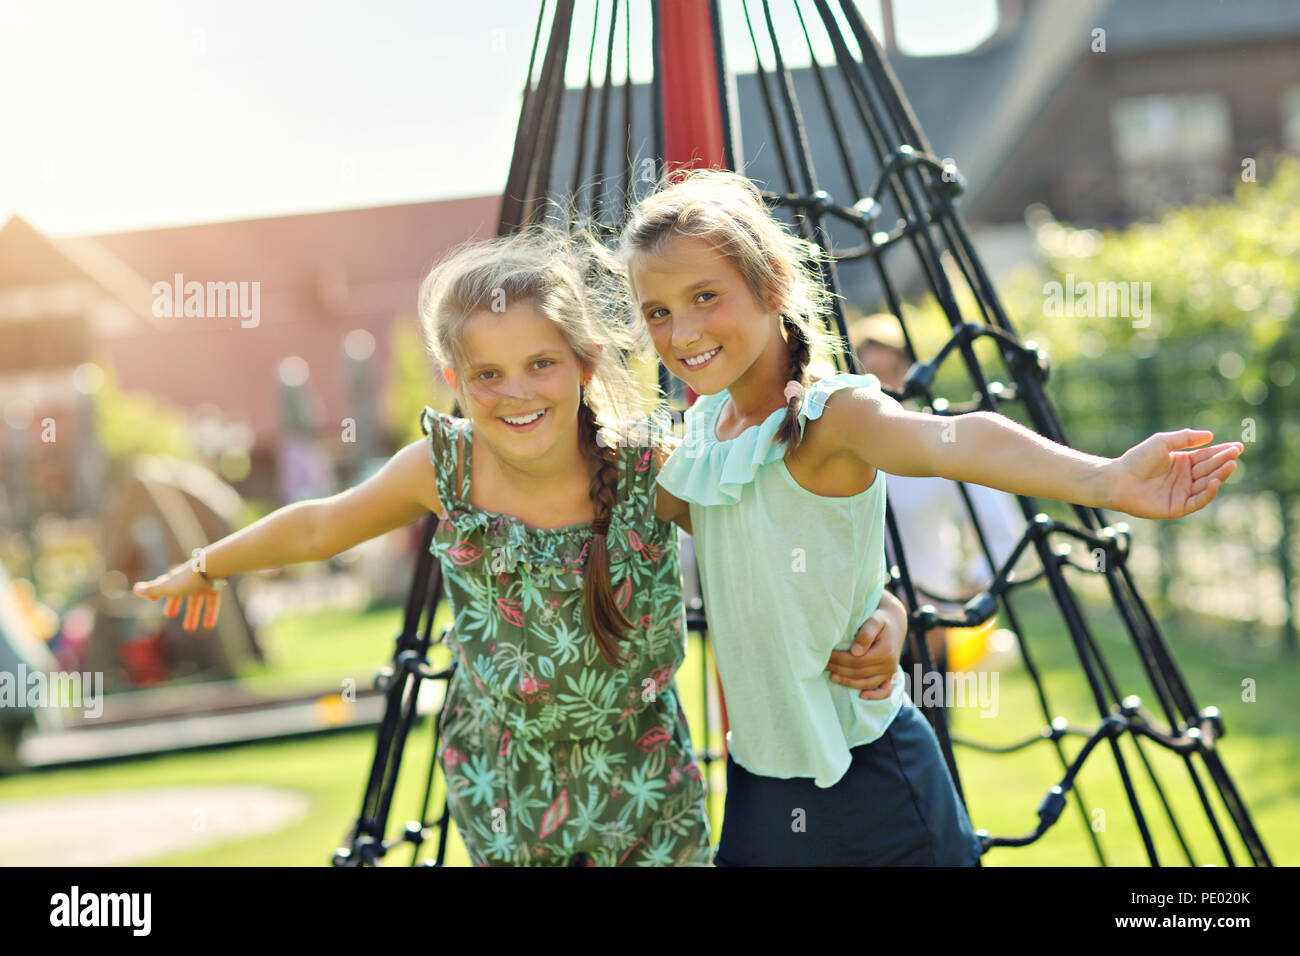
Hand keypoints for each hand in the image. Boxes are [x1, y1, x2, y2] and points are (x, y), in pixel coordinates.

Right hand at [132, 563, 223, 630]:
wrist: (212, 569)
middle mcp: (188, 580)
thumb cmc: (186, 579)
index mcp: (175, 578)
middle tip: (170, 615)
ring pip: (196, 600)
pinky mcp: (215, 587)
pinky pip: (212, 602)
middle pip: (180, 593)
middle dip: (175, 603)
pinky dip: (209, 614)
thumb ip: (152, 590)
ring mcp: (202, 583)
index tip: (152, 600)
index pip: (163, 585)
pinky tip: (208, 627)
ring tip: (189, 629)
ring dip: (192, 614)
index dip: (156, 592)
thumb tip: (136, 589)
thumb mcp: (167, 587)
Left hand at [826, 589, 906, 698]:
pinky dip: (874, 696)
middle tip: (823, 664)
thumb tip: (855, 651)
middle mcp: (889, 665)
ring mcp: (890, 672)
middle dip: (839, 670)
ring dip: (847, 682)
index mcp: (885, 652)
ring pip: (866, 683)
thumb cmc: (882, 619)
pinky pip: (884, 691)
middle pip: (859, 673)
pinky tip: (861, 696)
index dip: (840, 660)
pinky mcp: (890, 676)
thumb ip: (866, 633)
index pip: (858, 661)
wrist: (895, 622)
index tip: (827, 655)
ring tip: (832, 676)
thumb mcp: (875, 620)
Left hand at [1108, 430, 1242, 519]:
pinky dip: (1208, 493)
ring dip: (1219, 476)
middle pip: (1210, 469)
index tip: (1238, 446)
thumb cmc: (1137, 459)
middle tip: (1235, 455)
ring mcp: (1182, 493)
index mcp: (1183, 462)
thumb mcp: (1162, 442)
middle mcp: (1185, 478)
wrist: (1118, 479)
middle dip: (1223, 462)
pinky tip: (1214, 482)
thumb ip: (1185, 438)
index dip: (1223, 452)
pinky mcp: (1178, 507)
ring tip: (1229, 465)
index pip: (1208, 456)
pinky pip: (1197, 501)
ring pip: (1207, 485)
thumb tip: (1211, 436)